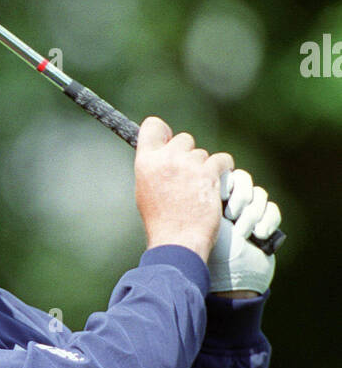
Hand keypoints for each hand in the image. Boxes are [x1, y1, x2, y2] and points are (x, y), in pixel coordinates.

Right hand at [135, 117, 233, 262]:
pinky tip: (217, 183)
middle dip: (187, 155)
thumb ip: (153, 167)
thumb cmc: (161, 221)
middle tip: (188, 177)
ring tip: (199, 190)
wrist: (178, 241)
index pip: (153, 125)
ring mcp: (188, 165)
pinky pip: (222, 160)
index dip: (164, 133)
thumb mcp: (145, 191)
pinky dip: (222, 170)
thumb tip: (163, 152)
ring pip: (202, 153)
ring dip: (204, 168)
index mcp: (145, 161)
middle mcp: (166, 158)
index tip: (169, 143)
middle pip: (183, 139)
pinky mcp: (209, 173)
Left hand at [207, 169, 280, 294]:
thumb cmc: (209, 254)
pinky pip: (272, 209)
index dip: (226, 182)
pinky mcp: (265, 224)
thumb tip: (204, 173)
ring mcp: (249, 213)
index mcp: (209, 199)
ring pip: (259, 194)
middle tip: (230, 215)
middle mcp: (229, 203)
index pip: (223, 174)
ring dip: (252, 213)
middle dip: (240, 196)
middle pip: (243, 179)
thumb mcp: (201, 223)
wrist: (230, 282)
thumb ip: (203, 198)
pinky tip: (259, 235)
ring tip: (242, 233)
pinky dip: (268, 220)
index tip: (219, 196)